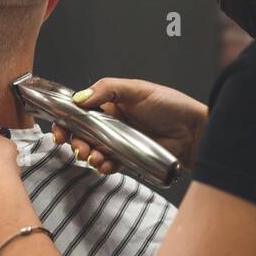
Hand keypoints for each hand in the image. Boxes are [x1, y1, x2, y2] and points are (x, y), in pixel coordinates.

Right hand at [53, 77, 207, 173]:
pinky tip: (105, 165)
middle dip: (76, 141)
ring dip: (89, 155)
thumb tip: (79, 98)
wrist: (195, 133)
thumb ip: (107, 90)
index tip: (59, 128)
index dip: (67, 119)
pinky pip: (109, 164)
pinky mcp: (129, 158)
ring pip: (94, 150)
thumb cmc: (171, 106)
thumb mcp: (138, 90)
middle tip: (78, 146)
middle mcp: (112, 122)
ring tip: (94, 157)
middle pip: (83, 133)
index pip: (80, 110)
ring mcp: (120, 141)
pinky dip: (103, 166)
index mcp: (111, 103)